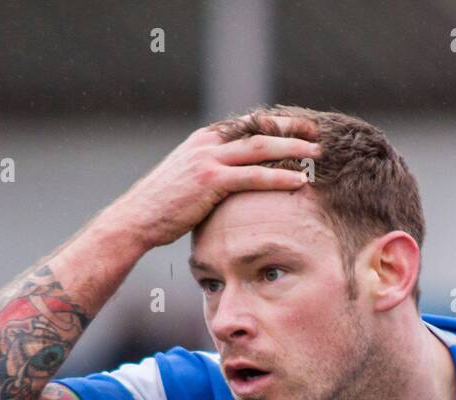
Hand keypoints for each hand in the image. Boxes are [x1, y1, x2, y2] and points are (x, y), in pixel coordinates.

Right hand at [103, 113, 321, 249]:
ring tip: (317, 154)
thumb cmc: (163, 207)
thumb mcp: (189, 181)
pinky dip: (278, 177)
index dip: (277, 124)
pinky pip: (253, 176)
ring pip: (260, 148)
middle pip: (259, 129)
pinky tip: (299, 181)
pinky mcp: (210, 180)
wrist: (137, 219)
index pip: (248, 124)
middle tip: (318, 134)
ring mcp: (208, 159)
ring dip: (292, 149)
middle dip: (292, 130)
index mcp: (204, 140)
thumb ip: (213, 174)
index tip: (301, 128)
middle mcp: (207, 143)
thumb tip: (235, 183)